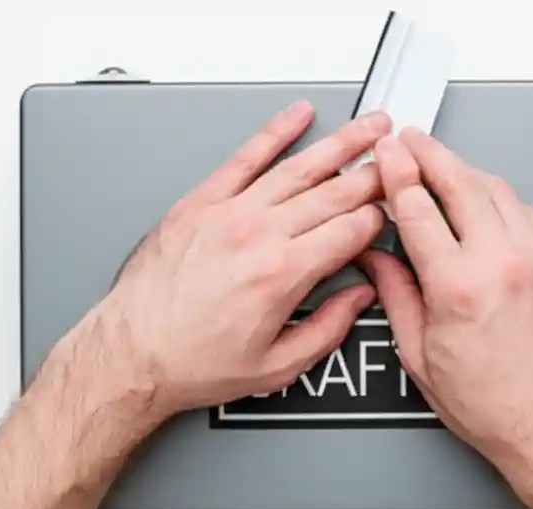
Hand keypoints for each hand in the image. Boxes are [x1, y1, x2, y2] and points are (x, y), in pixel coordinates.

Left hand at [63, 101, 390, 427]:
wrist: (132, 353)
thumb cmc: (192, 362)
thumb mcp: (276, 367)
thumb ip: (327, 329)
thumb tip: (358, 299)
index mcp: (282, 275)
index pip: (350, 230)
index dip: (379, 220)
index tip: (392, 214)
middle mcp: (257, 235)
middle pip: (333, 193)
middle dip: (375, 175)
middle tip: (400, 161)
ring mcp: (228, 213)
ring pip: (298, 167)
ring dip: (342, 143)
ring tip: (371, 127)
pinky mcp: (200, 203)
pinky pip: (245, 157)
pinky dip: (275, 133)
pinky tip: (297, 117)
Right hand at [357, 129, 532, 482]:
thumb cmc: (492, 403)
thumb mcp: (420, 354)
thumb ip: (396, 294)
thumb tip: (376, 258)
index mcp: (459, 287)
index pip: (419, 208)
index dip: (398, 172)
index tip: (388, 154)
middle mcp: (504, 264)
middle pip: (461, 183)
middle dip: (430, 154)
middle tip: (412, 140)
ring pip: (499, 191)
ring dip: (467, 172)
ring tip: (444, 168)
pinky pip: (530, 214)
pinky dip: (503, 201)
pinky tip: (487, 205)